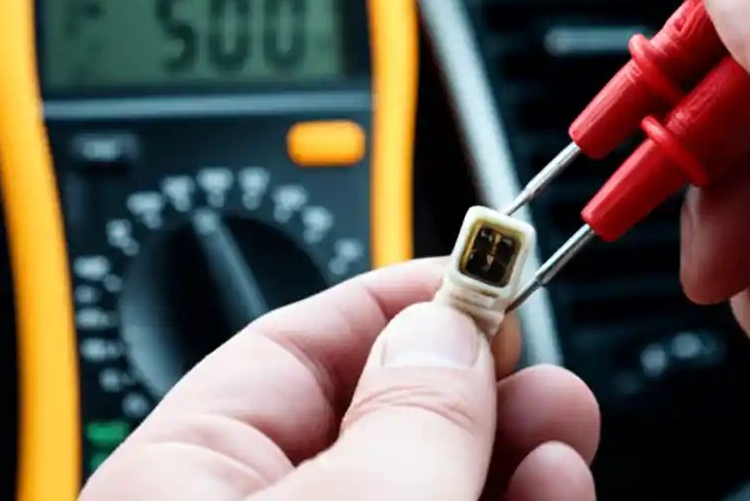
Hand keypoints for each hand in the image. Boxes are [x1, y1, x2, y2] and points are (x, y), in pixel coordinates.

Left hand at [79, 257, 599, 500]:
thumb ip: (405, 416)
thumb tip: (446, 324)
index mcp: (183, 480)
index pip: (293, 347)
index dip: (398, 299)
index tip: (486, 272)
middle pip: (380, 419)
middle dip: (479, 383)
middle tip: (544, 362)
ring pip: (432, 483)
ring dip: (513, 451)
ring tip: (566, 433)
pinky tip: (554, 493)